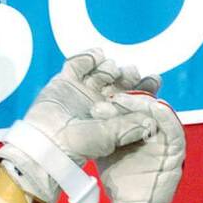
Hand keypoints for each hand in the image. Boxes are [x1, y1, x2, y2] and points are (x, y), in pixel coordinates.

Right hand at [0, 51, 156, 202]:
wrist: (47, 142)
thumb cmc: (78, 145)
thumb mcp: (110, 136)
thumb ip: (131, 124)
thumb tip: (153, 119)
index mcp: (114, 116)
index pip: (135, 96)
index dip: (146, 86)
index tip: (154, 79)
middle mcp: (100, 101)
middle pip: (120, 80)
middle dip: (128, 75)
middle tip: (130, 74)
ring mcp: (83, 89)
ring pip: (102, 69)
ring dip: (109, 66)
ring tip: (110, 72)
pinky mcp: (66, 80)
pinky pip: (80, 62)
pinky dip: (89, 57)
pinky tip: (97, 57)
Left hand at [94, 90, 183, 202]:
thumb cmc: (119, 179)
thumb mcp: (106, 147)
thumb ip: (104, 128)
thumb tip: (95, 105)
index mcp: (136, 125)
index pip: (131, 100)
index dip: (120, 87)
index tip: (104, 80)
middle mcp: (153, 128)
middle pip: (146, 100)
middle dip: (133, 88)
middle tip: (118, 81)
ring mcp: (166, 137)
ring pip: (158, 110)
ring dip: (143, 101)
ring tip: (126, 95)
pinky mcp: (175, 148)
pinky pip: (171, 126)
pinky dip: (162, 114)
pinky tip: (152, 105)